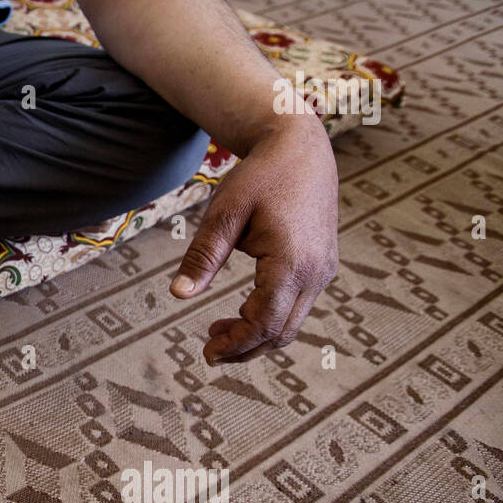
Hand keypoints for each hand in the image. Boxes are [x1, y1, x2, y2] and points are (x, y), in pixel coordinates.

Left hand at [170, 115, 338, 364]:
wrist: (302, 149)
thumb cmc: (260, 177)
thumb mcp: (224, 213)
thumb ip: (203, 256)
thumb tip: (178, 294)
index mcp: (292, 263)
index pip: (264, 323)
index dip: (235, 344)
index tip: (207, 353)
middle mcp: (316, 273)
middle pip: (281, 332)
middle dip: (245, 348)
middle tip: (209, 349)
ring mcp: (324, 271)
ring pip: (292, 323)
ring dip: (257, 335)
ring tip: (219, 331)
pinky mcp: (323, 265)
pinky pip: (299, 306)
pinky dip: (272, 317)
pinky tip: (243, 310)